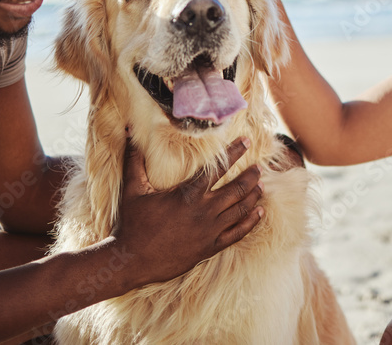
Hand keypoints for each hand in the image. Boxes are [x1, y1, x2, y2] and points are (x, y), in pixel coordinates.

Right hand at [111, 137, 263, 287]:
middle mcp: (204, 211)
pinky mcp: (210, 247)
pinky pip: (238, 234)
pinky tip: (260, 213)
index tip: (247, 141)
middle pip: (237, 189)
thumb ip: (134, 159)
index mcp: (188, 194)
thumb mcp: (132, 189)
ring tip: (262, 185)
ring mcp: (209, 231)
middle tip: (260, 167)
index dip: (235, 152)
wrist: (132, 261)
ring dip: (254, 196)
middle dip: (251, 176)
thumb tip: (129, 130)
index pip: (219, 168)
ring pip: (241, 210)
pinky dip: (251, 222)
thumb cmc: (133, 223)